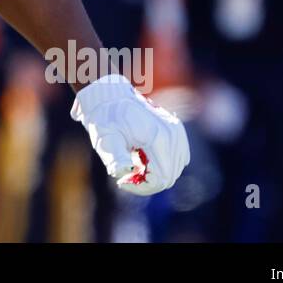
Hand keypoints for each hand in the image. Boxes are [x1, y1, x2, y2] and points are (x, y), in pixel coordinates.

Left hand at [70, 74, 189, 195]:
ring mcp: (177, 131)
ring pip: (175, 169)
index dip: (141, 187)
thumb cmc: (105, 118)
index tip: (122, 181)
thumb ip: (116, 159)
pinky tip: (144, 158)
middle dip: (148, 182)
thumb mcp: (105, 139)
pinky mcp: (177, 130)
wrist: (109, 94)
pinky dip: (163, 164)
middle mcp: (172, 135)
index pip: (161, 179)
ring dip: (155, 174)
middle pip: (170, 177)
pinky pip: (178, 158)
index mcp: (157, 138)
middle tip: (126, 175)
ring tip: (133, 165)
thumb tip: (128, 171)